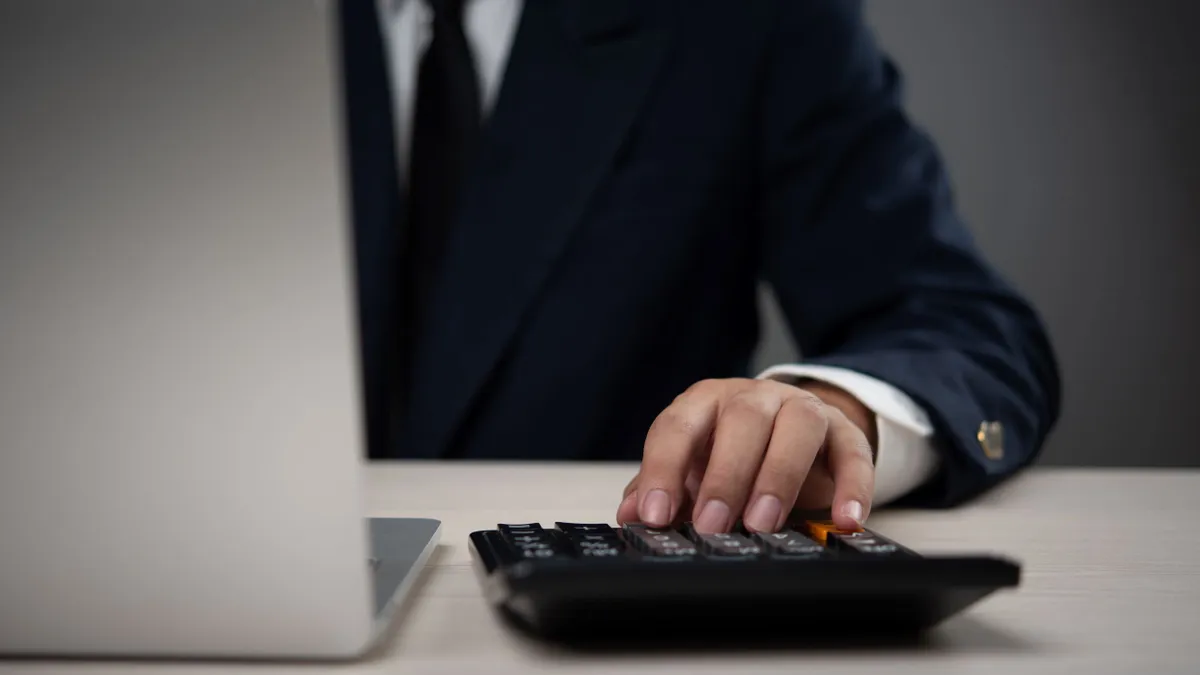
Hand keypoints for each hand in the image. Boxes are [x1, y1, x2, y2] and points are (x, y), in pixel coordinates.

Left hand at [616, 378, 876, 533]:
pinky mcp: (844, 432)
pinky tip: (844, 521)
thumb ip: (664, 488)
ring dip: (778, 477)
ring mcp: (801, 409)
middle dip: (724, 476)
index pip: (677, 427)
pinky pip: (852, 453)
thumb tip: (632, 515)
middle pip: (740, 421)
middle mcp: (753, 398)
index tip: (656, 514)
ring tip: (763, 525)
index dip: (663, 470)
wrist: (794, 429)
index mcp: (705, 402)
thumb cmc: (732, 451)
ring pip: (795, 427)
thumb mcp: (693, 467)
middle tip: (712, 525)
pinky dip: (851, 487)